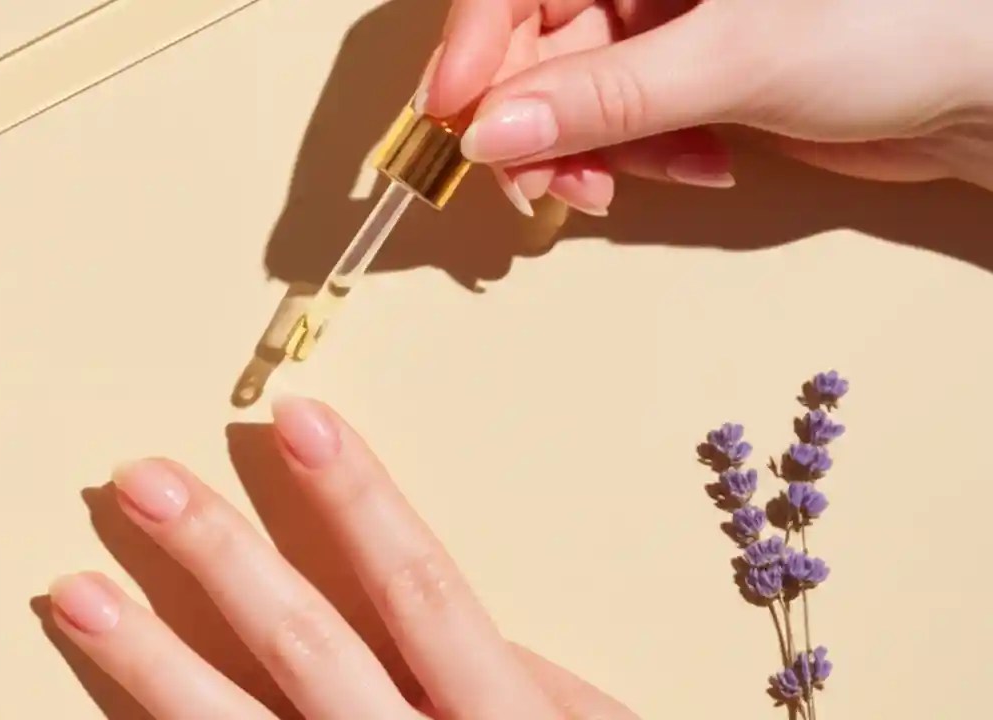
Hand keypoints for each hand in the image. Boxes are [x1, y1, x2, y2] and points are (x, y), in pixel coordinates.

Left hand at [47, 397, 637, 718]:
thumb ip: (526, 674)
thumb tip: (435, 597)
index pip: (417, 587)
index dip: (357, 500)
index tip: (297, 419)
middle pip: (306, 645)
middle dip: (220, 557)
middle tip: (141, 480)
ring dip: (148, 659)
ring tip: (75, 592)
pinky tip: (106, 703)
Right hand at [420, 0, 992, 216]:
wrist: (985, 87)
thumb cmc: (896, 23)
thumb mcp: (735, 57)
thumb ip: (604, 97)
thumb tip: (494, 130)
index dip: (476, 47)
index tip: (454, 119)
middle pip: (537, 48)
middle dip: (536, 125)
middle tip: (544, 186)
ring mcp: (668, 25)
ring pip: (576, 98)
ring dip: (592, 154)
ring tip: (628, 188)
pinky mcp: (691, 76)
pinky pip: (626, 123)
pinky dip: (644, 158)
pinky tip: (698, 167)